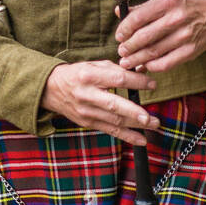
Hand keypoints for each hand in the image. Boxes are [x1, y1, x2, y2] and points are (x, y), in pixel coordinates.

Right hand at [41, 61, 160, 146]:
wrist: (51, 89)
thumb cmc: (77, 74)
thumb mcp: (93, 65)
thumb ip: (116, 69)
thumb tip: (141, 72)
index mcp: (89, 76)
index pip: (117, 79)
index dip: (137, 82)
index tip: (152, 84)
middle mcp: (87, 95)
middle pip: (114, 105)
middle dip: (134, 112)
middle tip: (150, 118)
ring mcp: (87, 111)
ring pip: (114, 120)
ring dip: (136, 125)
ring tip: (154, 124)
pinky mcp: (88, 123)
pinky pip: (110, 130)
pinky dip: (127, 136)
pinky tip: (141, 139)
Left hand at [114, 0, 205, 72]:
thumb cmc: (189, 4)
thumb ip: (143, 7)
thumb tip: (120, 13)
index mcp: (168, 2)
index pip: (139, 18)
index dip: (125, 29)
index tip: (119, 36)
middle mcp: (176, 18)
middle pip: (144, 37)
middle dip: (128, 47)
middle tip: (121, 51)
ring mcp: (185, 36)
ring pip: (154, 52)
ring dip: (137, 59)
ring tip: (127, 62)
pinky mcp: (191, 50)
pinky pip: (167, 63)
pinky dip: (153, 67)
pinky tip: (145, 65)